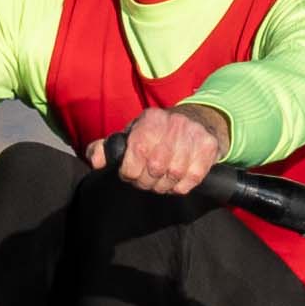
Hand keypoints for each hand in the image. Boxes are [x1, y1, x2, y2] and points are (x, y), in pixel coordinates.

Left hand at [90, 104, 227, 196]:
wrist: (198, 121)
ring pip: (173, 176)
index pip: (136, 153)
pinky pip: (191, 179)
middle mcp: (173, 124)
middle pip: (155, 168)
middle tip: (146, 181)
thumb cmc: (157, 132)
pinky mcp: (208, 148)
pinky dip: (180, 186)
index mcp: (150, 119)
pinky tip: (176, 181)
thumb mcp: (131, 133)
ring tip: (160, 181)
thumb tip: (96, 162)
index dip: (130, 172)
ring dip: (163, 185)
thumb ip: (108, 147)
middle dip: (146, 182)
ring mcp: (193, 135)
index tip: (130, 174)